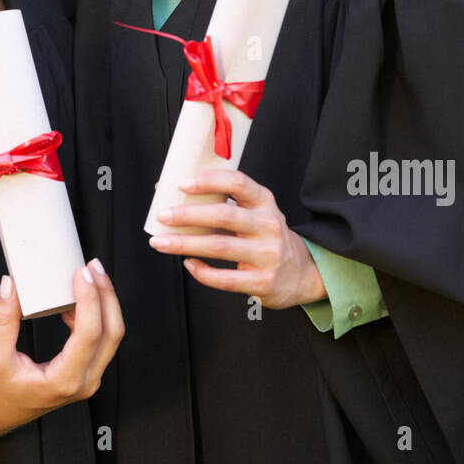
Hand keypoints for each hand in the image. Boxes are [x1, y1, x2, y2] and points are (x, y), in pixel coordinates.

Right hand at [0, 261, 123, 441]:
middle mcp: (84, 383)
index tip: (81, 273)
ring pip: (111, 335)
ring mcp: (88, 379)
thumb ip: (3, 319)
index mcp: (63, 381)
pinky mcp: (85, 372)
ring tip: (86, 275)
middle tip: (92, 266)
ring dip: (103, 302)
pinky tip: (78, 297)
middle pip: (111, 333)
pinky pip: (100, 339)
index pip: (89, 335)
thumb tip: (12, 284)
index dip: (90, 300)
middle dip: (105, 295)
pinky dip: (95, 313)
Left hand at [148, 169, 325, 307]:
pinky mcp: (263, 282)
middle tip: (163, 215)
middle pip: (224, 215)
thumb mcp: (255, 212)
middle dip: (188, 215)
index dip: (209, 181)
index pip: (238, 183)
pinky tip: (188, 263)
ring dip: (185, 244)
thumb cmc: (264, 236)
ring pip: (219, 246)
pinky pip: (225, 278)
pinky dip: (202, 271)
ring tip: (160, 242)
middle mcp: (269, 225)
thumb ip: (223, 203)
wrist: (302, 272)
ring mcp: (268, 255)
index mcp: (264, 202)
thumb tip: (170, 193)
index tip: (182, 184)